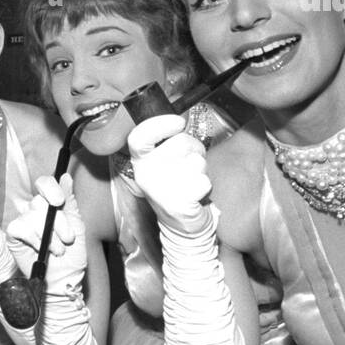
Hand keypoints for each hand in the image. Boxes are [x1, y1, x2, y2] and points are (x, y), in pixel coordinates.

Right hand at [7, 174, 85, 292]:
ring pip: (32, 215)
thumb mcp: (77, 225)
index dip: (50, 188)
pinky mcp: (14, 234)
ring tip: (57, 251)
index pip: (44, 183)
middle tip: (67, 239)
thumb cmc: (73, 255)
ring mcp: (24, 221)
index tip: (60, 202)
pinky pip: (20, 227)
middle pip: (40, 201)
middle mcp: (36, 210)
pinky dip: (33, 239)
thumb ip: (70, 201)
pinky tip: (40, 249)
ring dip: (49, 236)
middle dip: (58, 222)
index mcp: (51, 204)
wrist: (65, 279)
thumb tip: (66, 177)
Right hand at [127, 114, 211, 234]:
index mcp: (140, 162)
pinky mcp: (178, 204)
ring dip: (200, 168)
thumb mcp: (163, 162)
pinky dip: (205, 186)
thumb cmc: (175, 186)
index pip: (139, 137)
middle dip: (194, 148)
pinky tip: (195, 195)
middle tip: (190, 161)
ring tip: (191, 179)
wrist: (180, 224)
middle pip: (179, 143)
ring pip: (195, 162)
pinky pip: (204, 181)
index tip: (177, 122)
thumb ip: (167, 142)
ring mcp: (160, 190)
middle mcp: (146, 174)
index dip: (159, 124)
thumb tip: (180, 120)